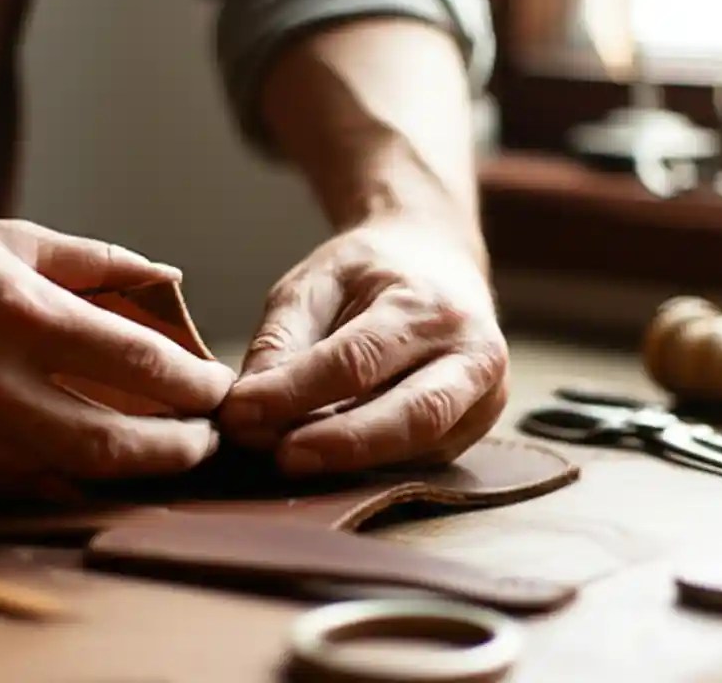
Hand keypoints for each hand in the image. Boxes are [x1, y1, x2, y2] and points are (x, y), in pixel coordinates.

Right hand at [0, 181, 234, 494]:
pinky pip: (26, 488)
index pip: (139, 364)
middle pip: (116, 444)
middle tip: (208, 440)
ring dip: (136, 473)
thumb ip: (99, 262)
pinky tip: (103, 468)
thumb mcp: (14, 239)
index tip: (218, 388)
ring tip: (168, 454)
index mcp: (22, 315)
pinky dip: (75, 481)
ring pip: (75, 476)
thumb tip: (170, 281)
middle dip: (180, 449)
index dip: (195, 384)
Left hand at [219, 213, 507, 475]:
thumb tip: (247, 409)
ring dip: (351, 460)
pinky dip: (370, 462)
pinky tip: (327, 455)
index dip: (294, 392)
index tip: (237, 412)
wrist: (438, 260)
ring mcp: (484, 398)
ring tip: (289, 457)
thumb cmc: (373, 270)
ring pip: (419, 444)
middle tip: (278, 457)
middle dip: (340, 443)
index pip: (357, 360)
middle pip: (411, 415)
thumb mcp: (318, 282)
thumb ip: (282, 340)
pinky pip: (420, 457)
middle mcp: (473, 354)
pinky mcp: (473, 429)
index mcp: (432, 306)